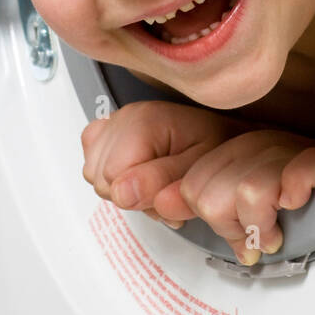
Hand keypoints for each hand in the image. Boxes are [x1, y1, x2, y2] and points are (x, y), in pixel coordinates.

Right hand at [81, 100, 247, 227]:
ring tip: (155, 180)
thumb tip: (121, 192)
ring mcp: (115, 121)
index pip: (112, 180)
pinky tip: (138, 170)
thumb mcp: (198, 169)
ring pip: (94, 175)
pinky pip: (91, 162)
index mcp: (145, 121)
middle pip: (101, 180)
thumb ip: (161, 182)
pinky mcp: (109, 129)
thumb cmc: (215, 147)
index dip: (139, 197)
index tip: (166, 191)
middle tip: (166, 188)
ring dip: (124, 188)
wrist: (223, 132)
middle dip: (133, 196)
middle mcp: (125, 116)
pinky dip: (112, 174)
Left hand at [152, 128, 314, 264]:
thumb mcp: (235, 189)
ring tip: (275, 232)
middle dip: (234, 226)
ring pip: (248, 193)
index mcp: (228, 151)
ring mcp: (282, 148)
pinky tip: (295, 201)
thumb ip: (197, 197)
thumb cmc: (285, 183)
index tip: (236, 229)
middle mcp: (251, 145)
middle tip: (258, 233)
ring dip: (262, 224)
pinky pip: (298, 171)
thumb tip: (162, 204)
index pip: (193, 190)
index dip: (213, 219)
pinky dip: (295, 188)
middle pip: (213, 198)